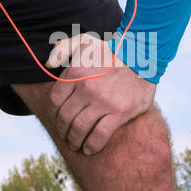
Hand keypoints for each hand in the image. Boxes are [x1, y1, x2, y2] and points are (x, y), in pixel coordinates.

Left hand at [45, 32, 155, 155]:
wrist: (142, 57)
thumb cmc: (110, 50)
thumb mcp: (83, 41)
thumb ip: (62, 50)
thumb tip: (47, 65)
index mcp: (75, 73)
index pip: (55, 100)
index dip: (53, 113)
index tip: (56, 120)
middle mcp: (86, 88)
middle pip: (65, 117)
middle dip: (62, 130)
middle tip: (65, 136)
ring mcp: (103, 102)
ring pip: (80, 128)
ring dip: (74, 140)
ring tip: (75, 145)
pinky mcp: (120, 112)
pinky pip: (100, 135)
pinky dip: (92, 145)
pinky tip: (89, 149)